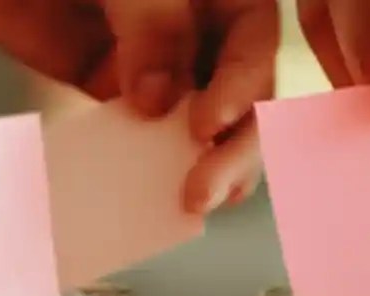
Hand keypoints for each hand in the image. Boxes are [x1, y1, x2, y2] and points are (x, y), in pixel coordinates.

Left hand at [0, 0, 278, 212]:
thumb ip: (149, 18)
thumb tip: (157, 97)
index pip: (254, 43)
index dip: (241, 89)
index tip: (206, 125)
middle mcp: (199, 28)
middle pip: (240, 95)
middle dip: (231, 147)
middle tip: (205, 189)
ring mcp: (160, 61)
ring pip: (198, 122)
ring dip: (201, 166)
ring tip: (191, 203)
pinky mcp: (115, 87)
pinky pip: (139, 132)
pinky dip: (144, 167)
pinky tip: (143, 194)